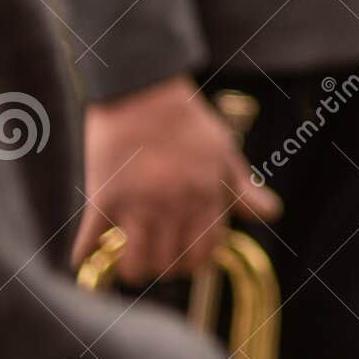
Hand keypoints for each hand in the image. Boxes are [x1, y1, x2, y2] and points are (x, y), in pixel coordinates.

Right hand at [73, 76, 281, 283]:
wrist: (143, 90)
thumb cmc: (187, 121)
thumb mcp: (224, 153)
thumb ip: (244, 190)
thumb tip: (272, 215)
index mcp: (205, 196)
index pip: (206, 251)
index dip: (197, 260)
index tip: (186, 255)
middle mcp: (174, 205)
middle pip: (172, 263)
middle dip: (167, 268)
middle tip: (159, 257)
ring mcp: (138, 203)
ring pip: (137, 264)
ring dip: (134, 269)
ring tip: (130, 257)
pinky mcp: (103, 197)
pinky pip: (91, 240)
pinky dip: (86, 257)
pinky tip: (85, 260)